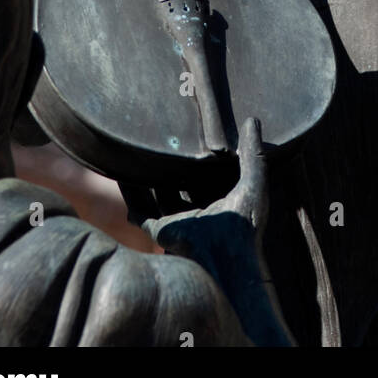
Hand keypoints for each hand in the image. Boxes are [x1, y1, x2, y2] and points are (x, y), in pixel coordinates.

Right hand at [134, 118, 293, 345]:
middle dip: (172, 165)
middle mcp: (196, 213)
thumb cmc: (246, 224)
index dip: (200, 157)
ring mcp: (177, 222)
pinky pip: (141, 210)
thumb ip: (253, 152)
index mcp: (219, 202)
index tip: (192, 134)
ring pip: (158, 195)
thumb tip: (253, 119)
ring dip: (148, 177)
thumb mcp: (254, 181)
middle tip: (162, 138)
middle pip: (180, 184)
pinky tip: (123, 175)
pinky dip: (132, 194)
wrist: (228, 258)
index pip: (206, 175)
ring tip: (137, 152)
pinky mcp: (160, 231)